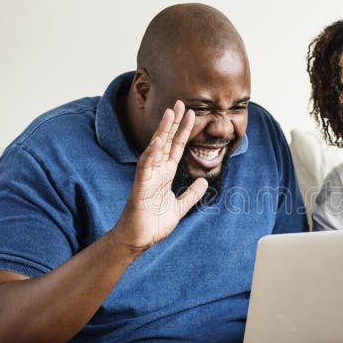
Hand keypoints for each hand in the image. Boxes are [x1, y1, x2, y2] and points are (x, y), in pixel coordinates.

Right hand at [111, 100, 207, 252]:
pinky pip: (146, 166)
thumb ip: (191, 196)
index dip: (184, 131)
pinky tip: (159, 140)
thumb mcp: (180, 208)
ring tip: (170, 113)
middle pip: (167, 142)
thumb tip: (203, 184)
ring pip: (156, 149)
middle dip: (174, 123)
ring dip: (163, 130)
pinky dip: (152, 152)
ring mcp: (147, 177)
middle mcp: (156, 172)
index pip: (176, 148)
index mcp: (165, 175)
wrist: (139, 240)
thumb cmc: (154, 224)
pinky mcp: (140, 186)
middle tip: (180, 103)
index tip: (191, 114)